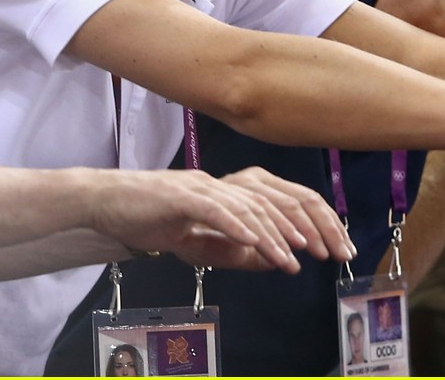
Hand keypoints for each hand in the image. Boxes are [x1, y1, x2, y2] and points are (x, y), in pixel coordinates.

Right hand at [87, 167, 355, 272]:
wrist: (108, 205)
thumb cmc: (156, 220)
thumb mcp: (206, 241)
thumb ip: (239, 250)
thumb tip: (275, 261)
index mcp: (238, 189)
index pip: (289, 202)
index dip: (317, 222)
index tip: (336, 246)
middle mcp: (227, 183)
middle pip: (280, 202)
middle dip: (309, 228)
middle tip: (329, 253)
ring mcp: (205, 187)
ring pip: (251, 208)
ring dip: (275, 235)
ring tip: (294, 257)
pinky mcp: (181, 196)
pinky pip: (217, 211)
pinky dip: (238, 227)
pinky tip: (254, 244)